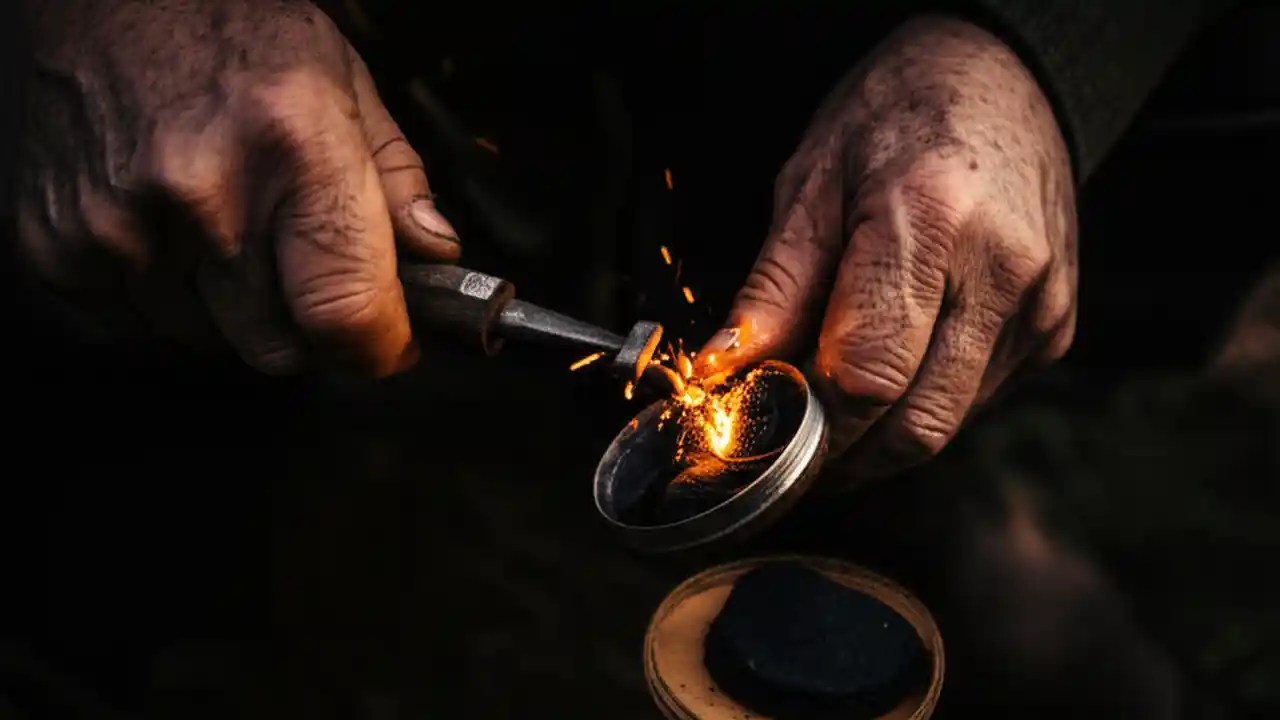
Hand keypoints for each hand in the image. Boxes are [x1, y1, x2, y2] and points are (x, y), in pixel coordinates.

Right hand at [13, 0, 459, 375]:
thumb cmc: (231, 28)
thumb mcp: (344, 83)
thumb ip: (397, 181)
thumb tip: (433, 257)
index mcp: (293, 147)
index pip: (343, 310)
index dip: (377, 347)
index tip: (386, 345)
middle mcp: (203, 193)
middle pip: (277, 346)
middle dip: (307, 328)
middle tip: (305, 273)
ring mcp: (121, 225)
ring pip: (209, 342)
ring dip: (231, 312)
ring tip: (227, 231)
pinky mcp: (59, 246)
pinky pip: (136, 326)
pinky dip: (165, 300)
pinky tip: (173, 235)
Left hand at [700, 16, 1076, 480]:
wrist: (1005, 79)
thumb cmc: (899, 114)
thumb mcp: (812, 182)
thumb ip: (773, 289)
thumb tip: (724, 372)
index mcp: (930, 222)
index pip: (865, 376)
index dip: (807, 423)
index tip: (760, 430)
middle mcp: (1001, 273)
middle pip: (913, 425)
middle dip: (840, 455)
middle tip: (785, 444)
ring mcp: (1041, 306)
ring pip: (946, 426)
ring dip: (878, 439)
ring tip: (828, 405)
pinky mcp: (1056, 328)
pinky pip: (975, 401)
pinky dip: (919, 406)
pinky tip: (889, 373)